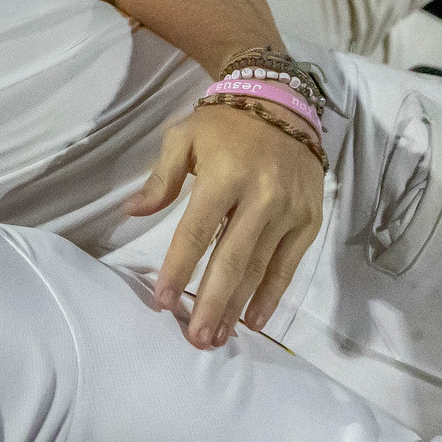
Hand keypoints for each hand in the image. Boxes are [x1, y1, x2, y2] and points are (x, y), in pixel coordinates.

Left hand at [124, 102, 322, 348]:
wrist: (282, 104)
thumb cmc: (224, 124)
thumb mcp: (182, 137)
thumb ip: (160, 178)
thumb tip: (132, 211)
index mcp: (225, 175)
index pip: (196, 230)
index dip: (178, 267)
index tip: (161, 300)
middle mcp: (261, 196)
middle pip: (232, 259)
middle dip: (211, 302)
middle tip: (195, 337)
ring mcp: (289, 211)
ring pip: (260, 268)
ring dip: (237, 306)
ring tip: (217, 336)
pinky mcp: (309, 220)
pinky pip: (288, 265)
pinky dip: (271, 295)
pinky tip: (253, 319)